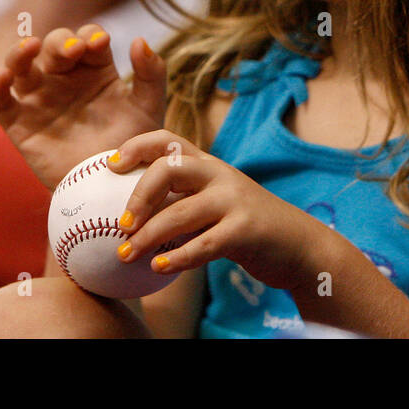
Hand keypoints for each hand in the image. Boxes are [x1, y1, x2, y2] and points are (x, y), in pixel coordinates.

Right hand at [0, 24, 166, 188]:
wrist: (111, 189)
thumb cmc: (134, 146)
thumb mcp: (149, 108)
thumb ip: (152, 74)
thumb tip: (139, 40)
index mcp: (96, 70)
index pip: (88, 39)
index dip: (91, 35)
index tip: (101, 42)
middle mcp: (65, 80)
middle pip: (55, 46)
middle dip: (62, 41)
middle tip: (76, 50)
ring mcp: (40, 100)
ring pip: (20, 65)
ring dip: (20, 52)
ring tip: (32, 46)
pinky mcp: (19, 125)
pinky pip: (1, 102)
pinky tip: (4, 77)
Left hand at [108, 130, 328, 294]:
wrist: (298, 244)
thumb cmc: (245, 226)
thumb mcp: (216, 202)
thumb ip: (183, 199)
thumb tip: (125, 216)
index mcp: (209, 165)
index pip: (168, 140)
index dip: (135, 147)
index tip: (110, 166)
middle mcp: (220, 175)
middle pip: (169, 168)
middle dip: (138, 195)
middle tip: (120, 224)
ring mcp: (234, 201)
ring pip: (179, 213)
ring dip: (147, 237)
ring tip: (125, 255)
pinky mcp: (245, 229)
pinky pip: (202, 245)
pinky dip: (176, 259)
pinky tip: (158, 268)